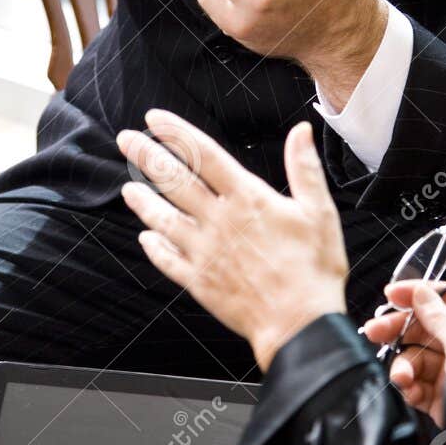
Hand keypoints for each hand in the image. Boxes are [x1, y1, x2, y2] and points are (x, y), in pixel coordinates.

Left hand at [117, 110, 348, 371]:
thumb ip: (304, 169)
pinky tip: (146, 237)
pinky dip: (155, 247)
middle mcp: (219, 221)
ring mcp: (204, 253)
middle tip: (126, 140)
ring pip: (164, 219)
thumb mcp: (319, 212)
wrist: (299, 324)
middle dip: (147, 157)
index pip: (204, 155)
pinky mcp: (199, 282)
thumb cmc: (314, 269)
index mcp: (247, 199)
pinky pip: (168, 260)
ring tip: (128, 187)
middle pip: (174, 181)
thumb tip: (301, 131)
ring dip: (143, 201)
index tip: (154, 119)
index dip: (177, 134)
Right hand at [361, 281, 445, 425]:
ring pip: (415, 360)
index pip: (443, 300)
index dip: (416, 295)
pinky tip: (410, 390)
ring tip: (401, 376)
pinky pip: (417, 387)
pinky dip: (409, 388)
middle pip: (422, 329)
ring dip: (403, 366)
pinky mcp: (443, 399)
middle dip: (397, 331)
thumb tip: (420, 292)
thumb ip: (438, 317)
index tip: (392, 294)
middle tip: (375, 332)